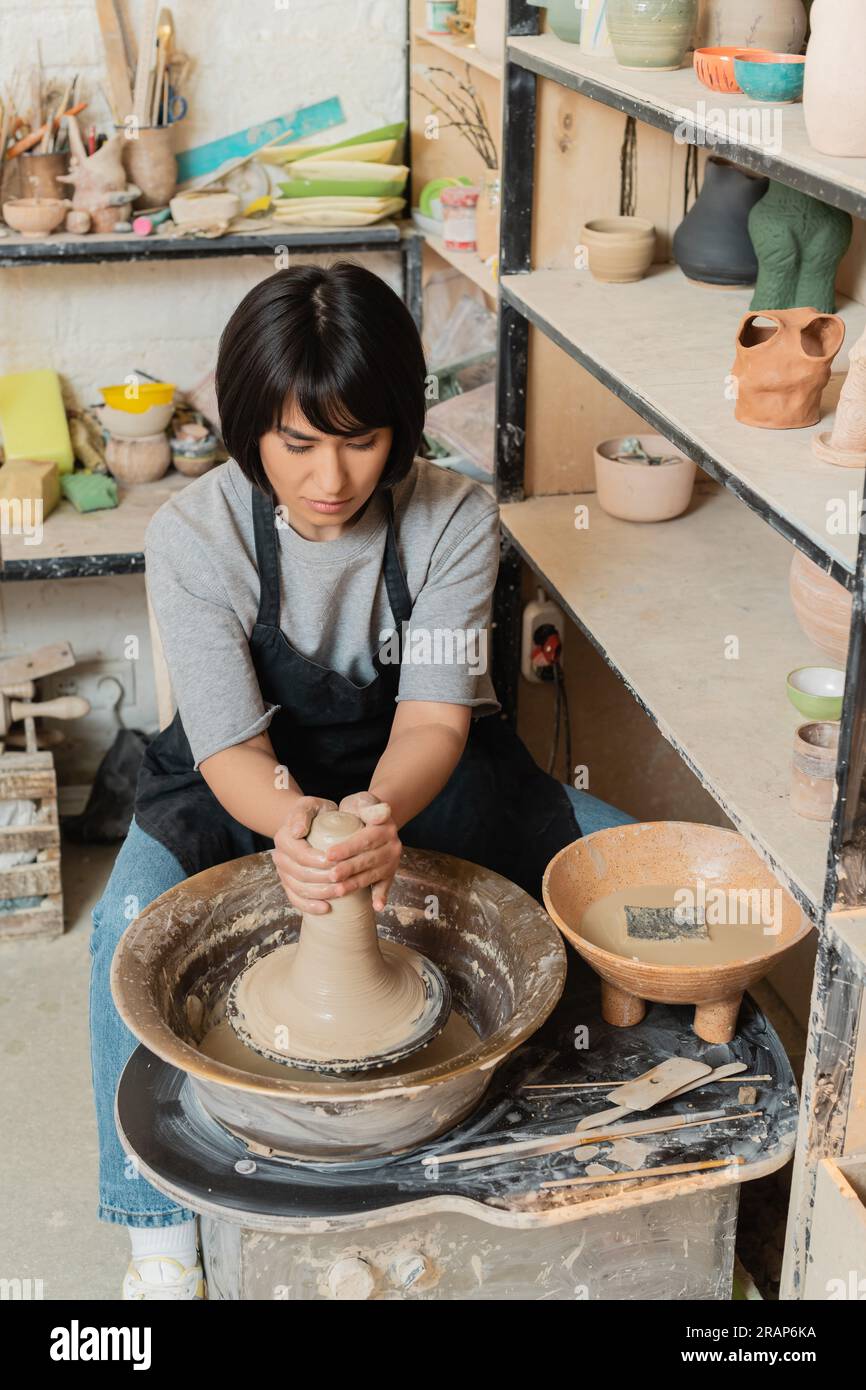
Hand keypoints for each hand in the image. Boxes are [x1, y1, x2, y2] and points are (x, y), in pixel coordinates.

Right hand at [272, 795, 337, 913]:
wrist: (310, 823)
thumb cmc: (315, 813)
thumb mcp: (310, 805)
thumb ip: (304, 812)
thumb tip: (297, 831)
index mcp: (283, 838)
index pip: (302, 855)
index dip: (320, 862)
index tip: (339, 863)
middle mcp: (280, 857)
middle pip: (300, 875)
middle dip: (323, 880)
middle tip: (345, 881)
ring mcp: (283, 872)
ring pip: (299, 889)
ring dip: (320, 894)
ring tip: (339, 893)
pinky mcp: (289, 884)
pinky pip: (295, 899)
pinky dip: (309, 906)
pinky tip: (325, 908)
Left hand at [333, 791, 401, 910]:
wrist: (374, 817)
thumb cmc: (360, 810)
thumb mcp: (363, 802)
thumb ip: (370, 807)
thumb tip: (383, 813)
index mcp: (385, 828)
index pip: (364, 840)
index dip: (347, 848)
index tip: (328, 854)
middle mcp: (392, 846)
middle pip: (368, 860)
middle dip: (348, 869)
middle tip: (331, 876)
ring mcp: (392, 861)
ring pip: (372, 875)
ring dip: (356, 884)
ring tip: (339, 891)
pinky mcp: (390, 873)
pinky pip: (385, 886)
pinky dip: (381, 896)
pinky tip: (376, 907)